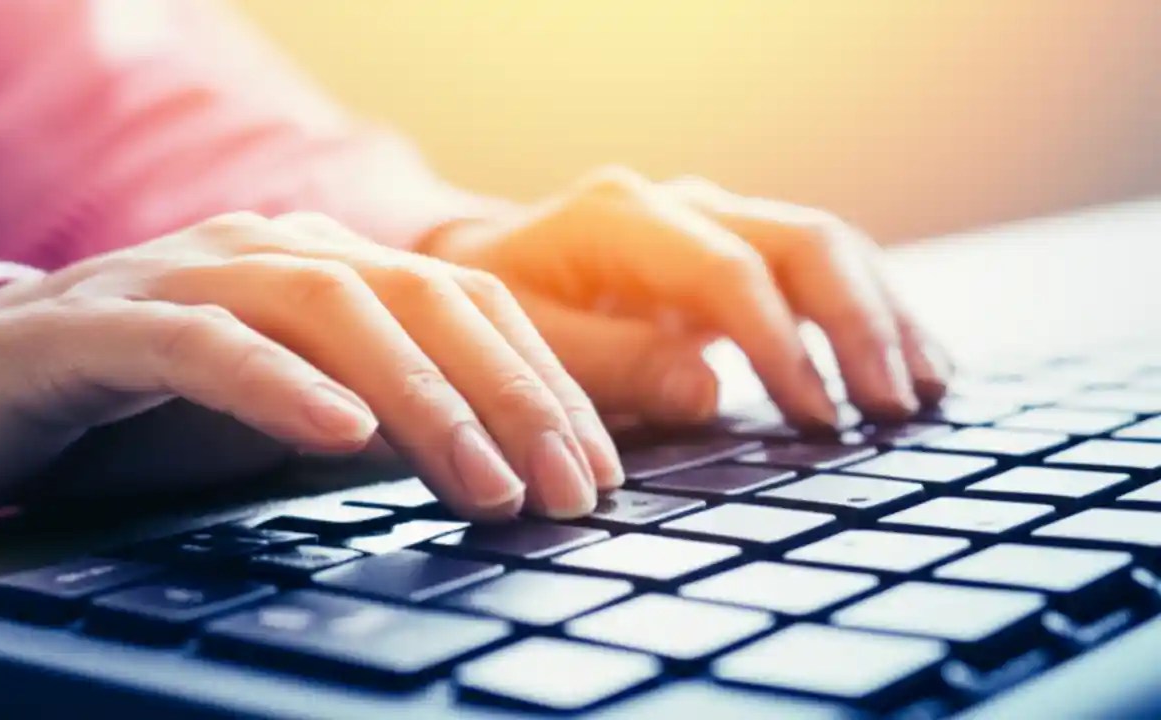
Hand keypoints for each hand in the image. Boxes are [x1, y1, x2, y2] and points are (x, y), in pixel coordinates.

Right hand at [0, 212, 619, 519]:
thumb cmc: (159, 404)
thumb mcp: (298, 413)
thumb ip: (388, 422)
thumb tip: (502, 468)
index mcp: (332, 265)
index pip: (467, 305)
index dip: (543, 382)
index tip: (595, 469)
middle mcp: (274, 251)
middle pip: (423, 299)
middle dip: (510, 397)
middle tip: (565, 490)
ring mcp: (192, 275)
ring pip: (332, 310)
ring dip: (423, 400)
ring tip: (484, 483)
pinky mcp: (108, 323)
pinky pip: (207, 343)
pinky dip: (279, 384)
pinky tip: (339, 434)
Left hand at [424, 168, 951, 427]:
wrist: (483, 263)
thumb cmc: (496, 308)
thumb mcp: (529, 341)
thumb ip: (611, 365)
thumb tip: (710, 392)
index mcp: (622, 219)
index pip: (727, 270)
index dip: (781, 343)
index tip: (818, 415)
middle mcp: (680, 205)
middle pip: (800, 240)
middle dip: (856, 323)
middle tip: (891, 404)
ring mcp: (713, 221)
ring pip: (825, 245)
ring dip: (881, 315)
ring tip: (923, 388)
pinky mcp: (735, 250)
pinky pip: (818, 268)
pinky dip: (867, 312)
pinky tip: (908, 360)